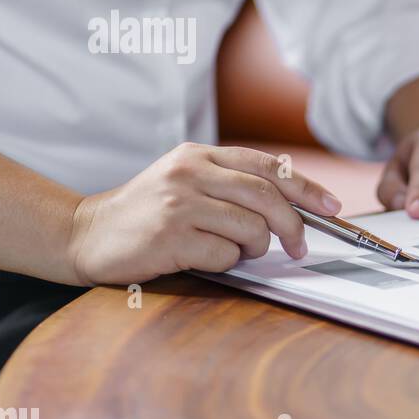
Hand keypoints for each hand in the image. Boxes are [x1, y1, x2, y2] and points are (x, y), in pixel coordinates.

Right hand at [67, 143, 340, 284]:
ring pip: (251, 227)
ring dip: (253, 248)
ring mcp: (179, 203)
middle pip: (268, 197)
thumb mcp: (186, 182)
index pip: (268, 166)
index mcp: (200, 155)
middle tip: (298, 248)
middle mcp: (190, 172)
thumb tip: (294, 207)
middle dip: (293, 227)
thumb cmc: (147, 214)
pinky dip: (225, 263)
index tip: (331, 207)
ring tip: (232, 250)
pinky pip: (225, 254)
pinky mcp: (170, 235)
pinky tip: (203, 258)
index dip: (306, 188)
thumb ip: (231, 185)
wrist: (87, 234)